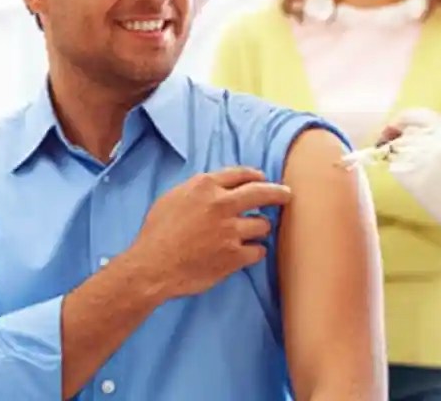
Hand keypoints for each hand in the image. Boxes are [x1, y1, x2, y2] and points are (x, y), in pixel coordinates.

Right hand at [125, 166, 291, 299]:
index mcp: (205, 186)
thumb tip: (215, 187)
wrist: (153, 266)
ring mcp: (231, 230)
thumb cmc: (156, 233)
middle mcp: (221, 204)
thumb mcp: (172, 198)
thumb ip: (197, 190)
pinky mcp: (235, 256)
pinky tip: (249, 253)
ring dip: (260, 229)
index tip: (263, 179)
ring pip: (263, 224)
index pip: (241, 174)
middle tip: (287, 195)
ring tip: (254, 234)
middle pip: (262, 192)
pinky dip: (255, 251)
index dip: (255, 176)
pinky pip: (258, 251)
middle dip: (278, 193)